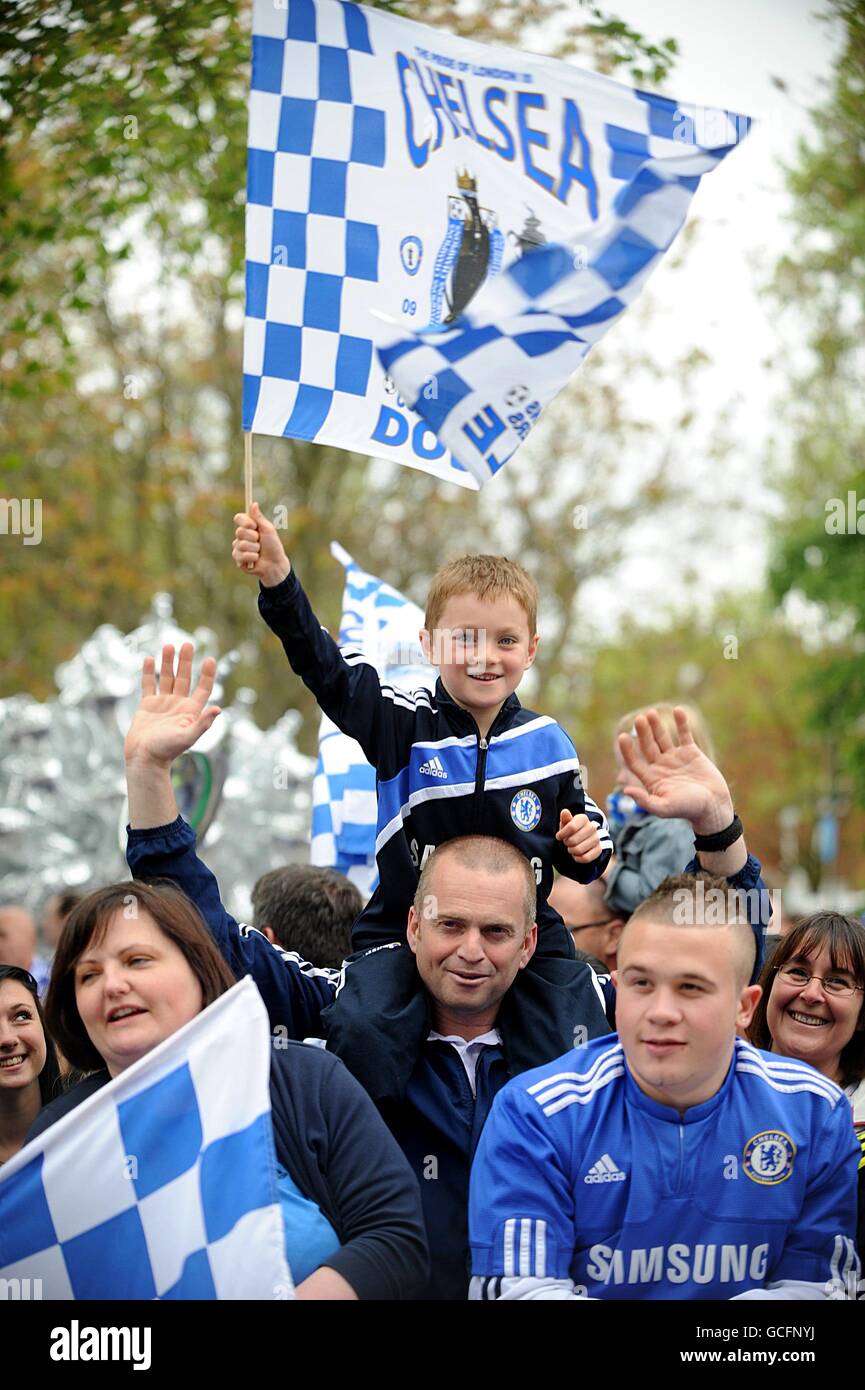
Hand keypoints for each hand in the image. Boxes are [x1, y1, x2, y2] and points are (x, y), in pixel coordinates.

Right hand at [124, 643, 221, 768]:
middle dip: (186, 661)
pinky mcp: (147, 706)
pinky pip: (149, 685)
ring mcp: (162, 704)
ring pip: (167, 678)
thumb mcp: (188, 737)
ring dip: (168, 662)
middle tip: (188, 644)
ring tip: (169, 645)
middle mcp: (178, 705)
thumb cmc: (166, 751)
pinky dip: (149, 672)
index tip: (210, 658)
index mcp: (190, 711)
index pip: (202, 688)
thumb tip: (218, 709)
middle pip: (184, 678)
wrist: (144, 759)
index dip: (207, 674)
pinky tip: (150, 659)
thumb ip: (203, 724)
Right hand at [232, 501, 290, 586]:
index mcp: (248, 527)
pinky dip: (252, 557)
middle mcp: (241, 536)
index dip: (244, 521)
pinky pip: (241, 555)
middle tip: (260, 541)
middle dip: (253, 537)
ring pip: (241, 544)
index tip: (253, 525)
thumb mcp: (268, 530)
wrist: (275, 564)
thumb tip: (254, 503)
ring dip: (255, 549)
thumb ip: (259, 518)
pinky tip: (256, 559)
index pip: (238, 518)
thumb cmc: (273, 546)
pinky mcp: (238, 559)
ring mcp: (238, 547)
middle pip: (239, 531)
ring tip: (260, 552)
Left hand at [556, 809, 602, 862]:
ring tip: (571, 848)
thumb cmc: (571, 830)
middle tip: (567, 842)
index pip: (571, 827)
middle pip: (573, 840)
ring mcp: (596, 838)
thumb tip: (564, 811)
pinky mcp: (599, 849)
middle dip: (567, 843)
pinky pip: (586, 858)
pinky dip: (578, 858)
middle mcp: (592, 827)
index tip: (558, 836)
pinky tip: (576, 855)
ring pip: (579, 850)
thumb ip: (565, 818)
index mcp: (583, 818)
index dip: (562, 834)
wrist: (582, 837)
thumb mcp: (566, 823)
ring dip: (572, 851)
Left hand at [617, 707, 733, 835]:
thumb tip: (625, 790)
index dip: (628, 750)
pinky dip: (681, 723)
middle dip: (643, 733)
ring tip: (651, 713)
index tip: (622, 737)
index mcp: (651, 779)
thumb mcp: (664, 808)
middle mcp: (660, 766)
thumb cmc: (688, 810)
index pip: (634, 762)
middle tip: (639, 719)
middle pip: (647, 746)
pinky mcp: (691, 753)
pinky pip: (684, 734)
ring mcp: (675, 758)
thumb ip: (645, 801)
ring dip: (657, 726)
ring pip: (662, 738)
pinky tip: (678, 710)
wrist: (713, 806)